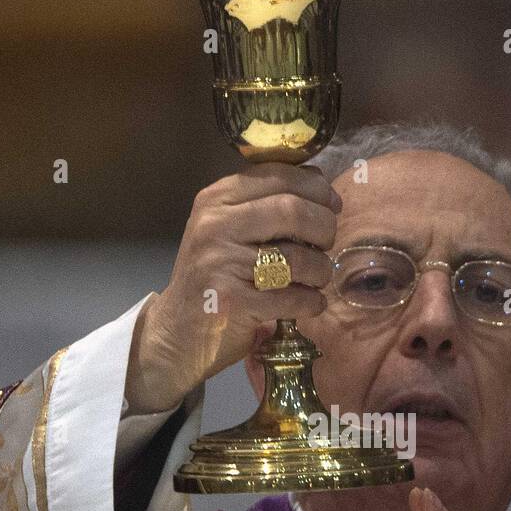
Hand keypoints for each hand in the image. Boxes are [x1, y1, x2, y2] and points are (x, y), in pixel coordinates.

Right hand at [126, 163, 341, 413]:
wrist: (177, 334)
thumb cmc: (214, 279)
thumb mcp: (228, 230)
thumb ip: (265, 204)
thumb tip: (320, 184)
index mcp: (216, 199)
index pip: (278, 176)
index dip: (317, 189)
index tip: (333, 206)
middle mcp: (215, 225)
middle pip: (292, 211)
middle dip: (324, 228)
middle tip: (326, 246)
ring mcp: (221, 263)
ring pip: (297, 257)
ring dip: (320, 271)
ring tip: (317, 279)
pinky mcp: (232, 302)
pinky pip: (292, 297)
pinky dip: (311, 302)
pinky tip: (310, 304)